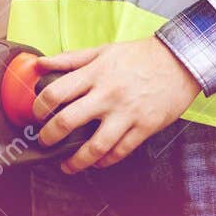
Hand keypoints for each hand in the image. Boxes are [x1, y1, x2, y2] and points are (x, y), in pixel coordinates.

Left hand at [30, 35, 200, 172]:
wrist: (180, 61)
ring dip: (75, 161)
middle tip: (44, 142)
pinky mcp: (144, 127)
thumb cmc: (140, 56)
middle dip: (49, 137)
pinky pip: (120, 151)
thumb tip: (39, 63)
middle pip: (67, 122)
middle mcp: (108, 95)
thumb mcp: (103, 50)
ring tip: (67, 165)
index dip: (39, 108)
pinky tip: (98, 161)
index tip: (36, 115)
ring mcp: (127, 113)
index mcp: (95, 74)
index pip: (56, 93)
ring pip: (94, 146)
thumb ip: (70, 58)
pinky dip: (105, 161)